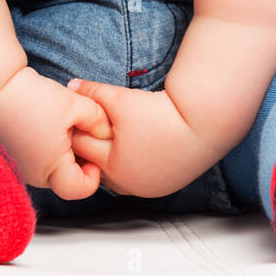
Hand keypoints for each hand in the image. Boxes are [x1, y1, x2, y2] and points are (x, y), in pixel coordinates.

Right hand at [0, 66, 112, 199]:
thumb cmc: (33, 98)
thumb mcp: (75, 104)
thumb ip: (97, 119)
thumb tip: (106, 131)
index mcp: (51, 169)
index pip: (80, 189)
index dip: (93, 174)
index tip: (92, 150)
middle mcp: (33, 175)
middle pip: (66, 179)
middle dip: (78, 158)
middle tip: (79, 131)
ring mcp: (20, 166)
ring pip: (51, 167)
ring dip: (62, 150)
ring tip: (61, 123)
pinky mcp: (12, 154)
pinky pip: (37, 158)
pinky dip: (47, 145)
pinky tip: (46, 122)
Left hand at [66, 79, 225, 198]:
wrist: (204, 122)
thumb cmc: (163, 112)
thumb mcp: (121, 98)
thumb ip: (92, 92)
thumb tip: (71, 86)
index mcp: (113, 164)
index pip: (80, 146)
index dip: (76, 129)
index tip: (71, 118)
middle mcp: (127, 183)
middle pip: (94, 165)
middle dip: (88, 146)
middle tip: (81, 128)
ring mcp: (144, 188)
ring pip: (112, 176)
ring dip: (106, 160)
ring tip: (104, 138)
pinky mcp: (160, 187)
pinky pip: (132, 180)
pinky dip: (125, 167)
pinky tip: (125, 151)